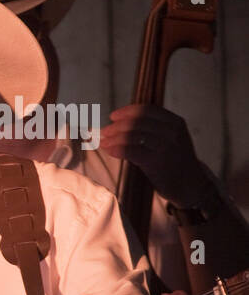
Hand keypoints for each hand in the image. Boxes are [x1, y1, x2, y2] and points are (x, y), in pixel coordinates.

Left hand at [99, 104, 216, 207]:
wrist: (191, 185)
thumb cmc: (175, 161)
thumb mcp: (171, 139)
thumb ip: (153, 129)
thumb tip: (120, 123)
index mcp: (175, 122)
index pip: (147, 110)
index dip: (127, 112)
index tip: (113, 116)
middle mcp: (172, 132)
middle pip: (137, 122)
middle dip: (116, 126)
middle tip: (104, 132)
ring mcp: (165, 146)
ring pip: (132, 135)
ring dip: (113, 138)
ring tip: (103, 142)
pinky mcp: (157, 162)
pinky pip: (131, 151)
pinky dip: (116, 148)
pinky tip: (109, 150)